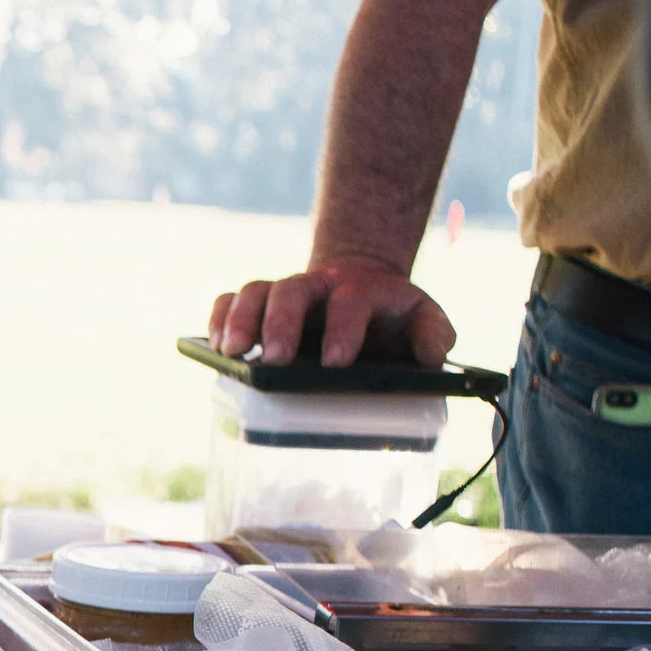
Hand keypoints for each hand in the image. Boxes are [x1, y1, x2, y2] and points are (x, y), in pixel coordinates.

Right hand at [209, 257, 457, 366]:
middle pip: (291, 290)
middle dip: (280, 324)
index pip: (350, 301)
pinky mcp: (259, 306)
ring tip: (232, 353)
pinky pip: (229, 300)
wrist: (361, 289)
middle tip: (273, 360)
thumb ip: (434, 334)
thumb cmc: (389, 318)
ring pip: (255, 291)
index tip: (334, 363)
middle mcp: (318, 286)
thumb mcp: (424, 320)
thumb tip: (429, 354)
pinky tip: (216, 347)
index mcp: (361, 290)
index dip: (342, 329)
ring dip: (240, 320)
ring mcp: (285, 294)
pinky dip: (219, 319)